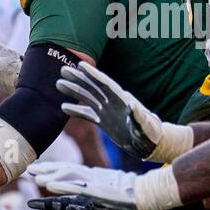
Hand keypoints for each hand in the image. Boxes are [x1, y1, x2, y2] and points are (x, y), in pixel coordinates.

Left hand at [29, 160, 142, 209]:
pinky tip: (49, 186)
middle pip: (65, 169)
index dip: (51, 168)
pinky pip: (77, 188)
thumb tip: (87, 191)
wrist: (147, 194)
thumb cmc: (131, 193)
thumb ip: (97, 189)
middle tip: (27, 169)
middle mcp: (92, 175)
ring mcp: (95, 182)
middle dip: (45, 169)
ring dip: (50, 176)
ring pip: (68, 176)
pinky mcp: (98, 190)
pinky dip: (63, 186)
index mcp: (94, 175)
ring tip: (34, 177)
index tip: (35, 169)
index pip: (69, 169)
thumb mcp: (110, 189)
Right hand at [56, 60, 191, 161]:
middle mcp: (113, 102)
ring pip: (88, 98)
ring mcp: (107, 111)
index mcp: (122, 100)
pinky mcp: (104, 121)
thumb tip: (132, 105)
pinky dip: (76, 110)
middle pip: (93, 87)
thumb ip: (138, 115)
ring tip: (58, 84)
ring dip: (74, 91)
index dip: (93, 74)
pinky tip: (63, 108)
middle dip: (79, 78)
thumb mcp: (146, 125)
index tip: (80, 65)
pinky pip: (87, 114)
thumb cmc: (150, 134)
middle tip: (62, 69)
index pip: (105, 84)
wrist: (149, 144)